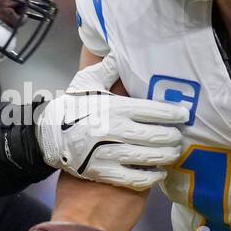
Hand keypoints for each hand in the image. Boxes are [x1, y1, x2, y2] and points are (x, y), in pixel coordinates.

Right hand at [35, 55, 187, 190]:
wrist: (46, 136)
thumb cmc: (71, 107)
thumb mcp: (87, 83)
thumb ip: (108, 69)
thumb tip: (122, 52)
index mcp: (114, 107)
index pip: (152, 111)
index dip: (172, 114)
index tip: (183, 115)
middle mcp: (114, 130)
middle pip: (155, 136)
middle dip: (173, 138)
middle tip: (180, 137)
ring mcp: (108, 153)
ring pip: (147, 158)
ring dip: (166, 157)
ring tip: (174, 153)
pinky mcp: (102, 172)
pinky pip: (133, 178)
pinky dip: (150, 177)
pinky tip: (159, 173)